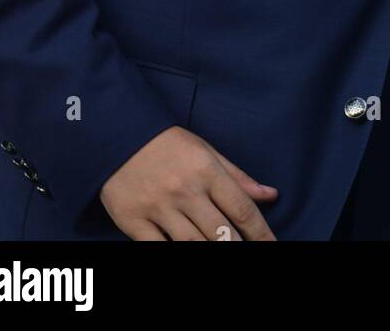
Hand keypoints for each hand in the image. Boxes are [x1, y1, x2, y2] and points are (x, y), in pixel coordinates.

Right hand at [99, 125, 278, 239]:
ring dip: (212, 254)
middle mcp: (184, 190)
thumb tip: (270, 195)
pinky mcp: (134, 222)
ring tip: (224, 255)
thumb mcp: (206, 150)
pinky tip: (188, 252)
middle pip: (221, 234)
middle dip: (238, 248)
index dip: (261, 234)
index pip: (242, 209)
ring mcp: (158, 208)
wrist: (117, 135)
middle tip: (250, 254)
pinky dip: (174, 253)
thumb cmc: (167, 144)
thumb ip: (237, 176)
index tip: (272, 246)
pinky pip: (159, 249)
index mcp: (206, 169)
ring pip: (193, 246)